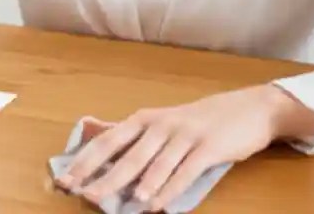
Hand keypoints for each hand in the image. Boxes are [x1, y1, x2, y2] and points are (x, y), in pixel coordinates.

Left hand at [57, 85, 313, 212]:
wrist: (248, 109)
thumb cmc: (197, 120)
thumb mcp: (160, 121)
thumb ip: (129, 132)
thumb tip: (89, 129)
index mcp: (143, 120)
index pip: (108, 142)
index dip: (85, 162)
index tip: (65, 180)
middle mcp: (160, 125)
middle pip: (128, 156)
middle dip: (105, 178)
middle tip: (85, 196)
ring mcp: (185, 135)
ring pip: (156, 164)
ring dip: (139, 186)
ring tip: (124, 204)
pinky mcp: (208, 147)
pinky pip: (186, 171)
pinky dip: (170, 189)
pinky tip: (159, 205)